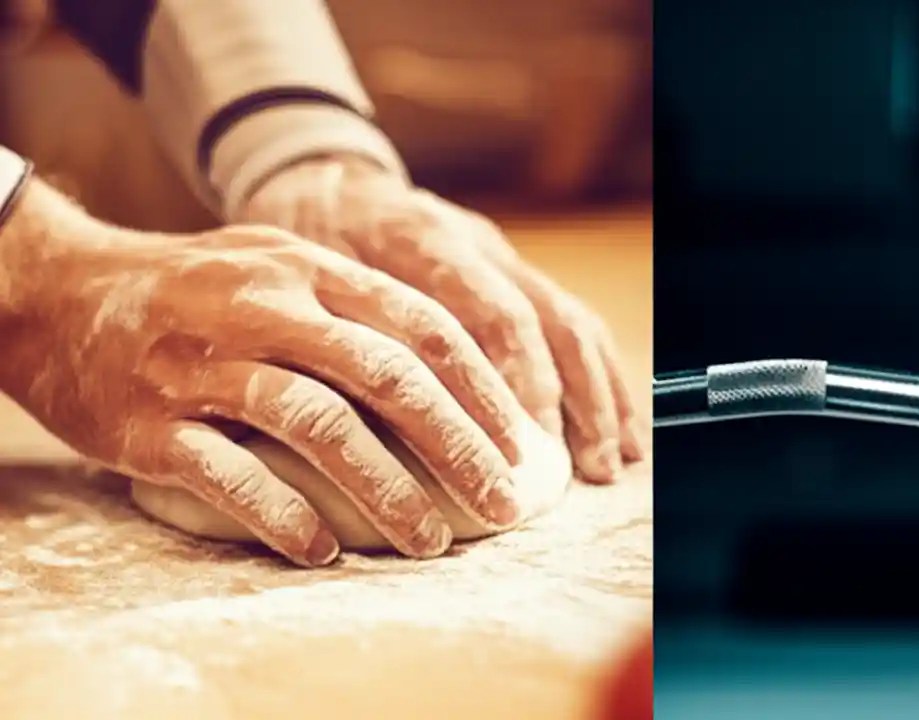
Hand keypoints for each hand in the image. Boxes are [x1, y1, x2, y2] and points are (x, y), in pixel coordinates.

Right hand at [0, 179, 527, 564]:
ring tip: (426, 539)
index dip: (479, 387)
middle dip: (455, 444)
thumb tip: (451, 370)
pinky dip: (281, 515)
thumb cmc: (190, 288)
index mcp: (307, 270)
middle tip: (499, 501)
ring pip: (317, 423)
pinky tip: (321, 549)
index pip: (419, 324)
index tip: (518, 442)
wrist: (55, 290)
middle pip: (385, 375)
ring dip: (384, 488)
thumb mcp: (277, 264)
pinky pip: (228, 474)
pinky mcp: (150, 424)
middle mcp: (263, 308)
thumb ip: (354, 304)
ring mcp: (204, 365)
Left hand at [235, 156, 643, 481]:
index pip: (492, 311)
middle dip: (578, 399)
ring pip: (572, 320)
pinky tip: (609, 428)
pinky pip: (569, 323)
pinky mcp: (512, 272)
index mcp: (422, 234)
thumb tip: (373, 426)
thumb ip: (342, 329)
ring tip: (614, 462)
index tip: (529, 450)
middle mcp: (476, 240)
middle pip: (550, 318)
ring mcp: (501, 254)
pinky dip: (594, 378)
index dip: (520, 383)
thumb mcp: (299, 273)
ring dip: (599, 394)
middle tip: (590, 471)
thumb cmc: (299, 236)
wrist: (318, 178)